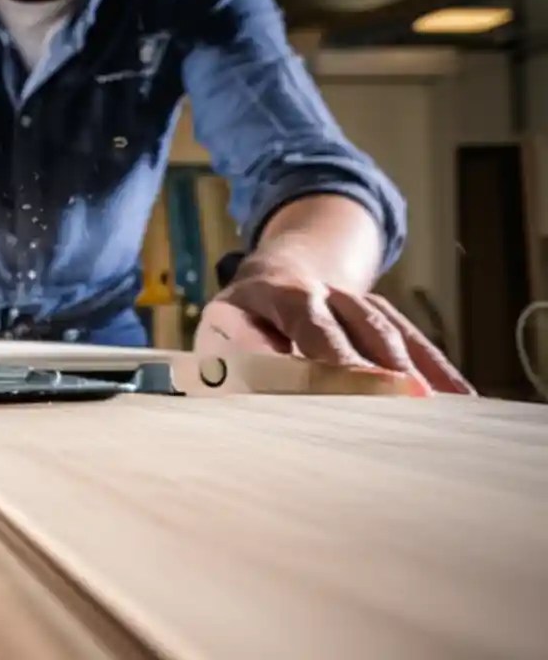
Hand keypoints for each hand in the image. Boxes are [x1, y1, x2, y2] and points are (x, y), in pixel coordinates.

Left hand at [194, 249, 475, 394]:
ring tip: (435, 412)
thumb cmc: (242, 315)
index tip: (354, 385)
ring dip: (414, 373)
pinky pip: (414, 343)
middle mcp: (330, 294)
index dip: (336, 357)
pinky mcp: (385, 317)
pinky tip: (458, 400)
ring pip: (393, 336)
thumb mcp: (224, 325)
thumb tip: (248, 393)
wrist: (279, 270)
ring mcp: (362, 303)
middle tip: (404, 407)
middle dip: (383, 369)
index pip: (314, 326)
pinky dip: (436, 370)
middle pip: (363, 331)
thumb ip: (237, 355)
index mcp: (284, 294)